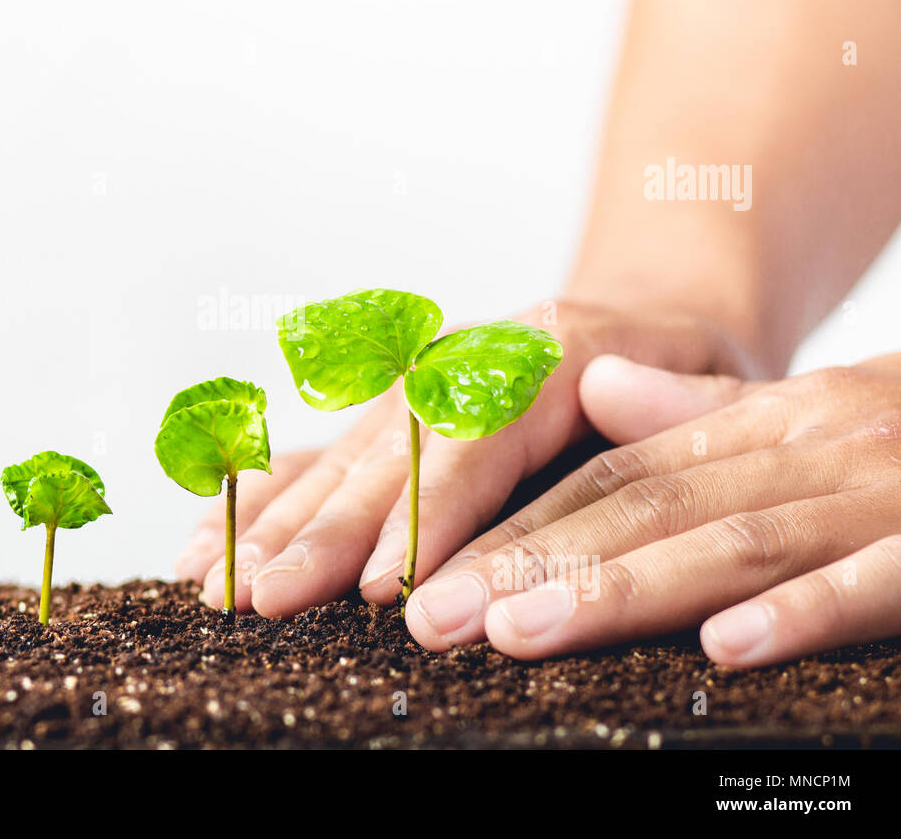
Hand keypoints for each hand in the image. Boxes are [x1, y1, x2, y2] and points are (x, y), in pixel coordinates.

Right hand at [174, 300, 754, 616]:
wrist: (644, 321)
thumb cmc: (685, 373)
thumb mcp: (712, 384)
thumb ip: (667, 404)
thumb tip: (606, 403)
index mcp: (543, 349)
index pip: (472, 436)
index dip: (424, 511)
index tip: (384, 585)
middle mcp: (458, 362)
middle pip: (383, 454)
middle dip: (323, 534)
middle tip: (270, 600)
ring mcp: (414, 387)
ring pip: (336, 457)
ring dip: (275, 524)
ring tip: (222, 583)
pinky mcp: (388, 418)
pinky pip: (316, 456)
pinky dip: (263, 499)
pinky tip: (209, 538)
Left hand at [404, 353, 900, 666]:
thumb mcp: (808, 411)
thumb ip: (702, 407)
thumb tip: (600, 390)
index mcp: (763, 426)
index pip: (613, 477)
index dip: (517, 525)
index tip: (427, 574)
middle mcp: (807, 450)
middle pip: (645, 510)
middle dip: (531, 565)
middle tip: (432, 616)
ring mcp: (883, 497)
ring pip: (732, 542)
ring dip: (622, 590)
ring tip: (521, 630)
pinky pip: (878, 582)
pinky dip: (803, 612)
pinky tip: (725, 650)